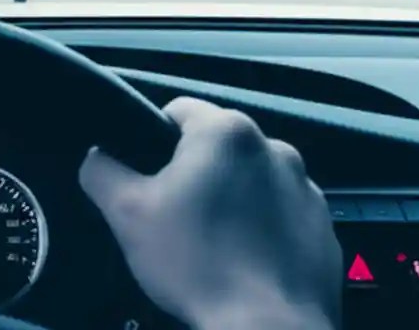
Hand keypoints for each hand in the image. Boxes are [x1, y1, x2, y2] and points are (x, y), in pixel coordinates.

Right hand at [79, 97, 341, 329]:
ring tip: (212, 244)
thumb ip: (101, 171)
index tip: (147, 179)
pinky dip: (262, 229)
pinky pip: (281, 215)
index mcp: (226, 132)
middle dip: (195, 174)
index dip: (153, 140)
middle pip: (217, 148)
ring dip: (231, 200)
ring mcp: (305, 189)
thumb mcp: (126, 213)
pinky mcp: (323, 227)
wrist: (267, 327)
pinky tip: (243, 260)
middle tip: (174, 217)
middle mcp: (274, 150)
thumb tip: (95, 157)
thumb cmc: (198, 264)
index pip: (178, 110)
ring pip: (251, 181)